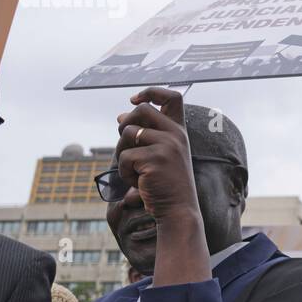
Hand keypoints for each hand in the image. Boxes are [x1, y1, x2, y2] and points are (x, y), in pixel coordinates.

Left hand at [115, 87, 199, 223]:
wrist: (178, 209)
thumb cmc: (166, 184)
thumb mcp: (162, 154)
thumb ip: (146, 135)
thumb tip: (120, 117)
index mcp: (180, 131)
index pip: (172, 97)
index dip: (151, 92)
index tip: (134, 100)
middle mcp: (176, 134)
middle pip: (142, 109)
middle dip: (126, 123)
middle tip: (127, 144)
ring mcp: (166, 145)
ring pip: (127, 133)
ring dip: (123, 152)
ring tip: (136, 171)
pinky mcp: (154, 158)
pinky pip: (124, 157)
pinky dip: (125, 172)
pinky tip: (139, 183)